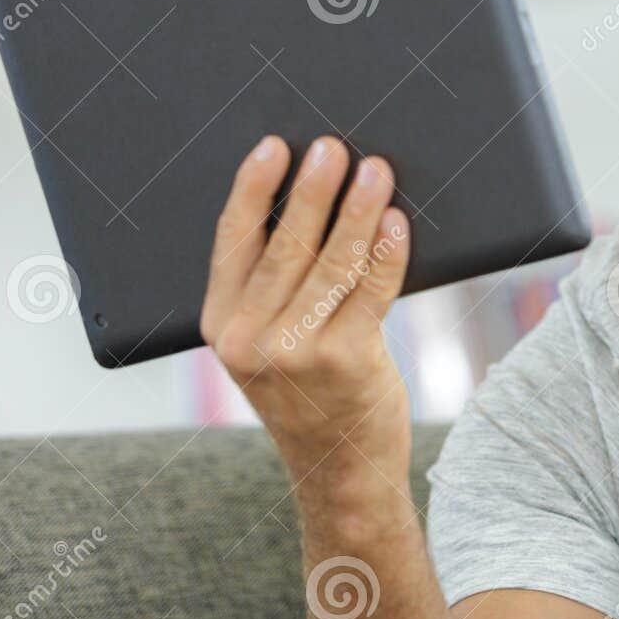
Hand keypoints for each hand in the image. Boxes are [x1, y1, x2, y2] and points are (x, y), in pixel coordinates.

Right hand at [200, 135, 411, 481]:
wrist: (342, 471)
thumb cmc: (314, 394)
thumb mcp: (272, 346)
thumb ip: (276, 292)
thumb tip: (316, 206)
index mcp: (221, 327)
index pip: (233, 242)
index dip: (252, 189)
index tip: (273, 147)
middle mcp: (250, 340)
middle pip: (286, 245)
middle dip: (313, 189)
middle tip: (332, 147)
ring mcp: (297, 353)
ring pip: (332, 262)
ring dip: (357, 210)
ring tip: (376, 172)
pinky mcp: (347, 361)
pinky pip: (372, 291)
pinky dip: (387, 252)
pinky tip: (397, 223)